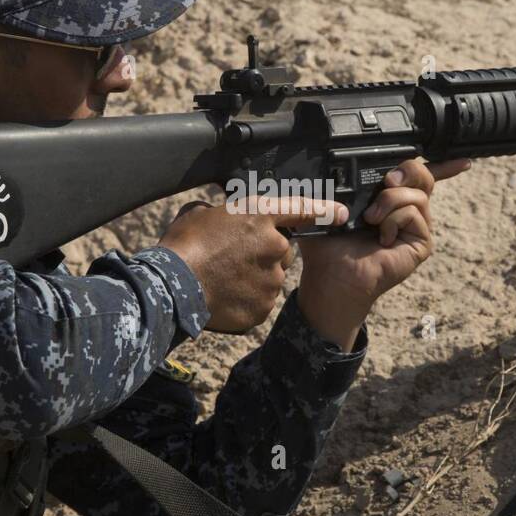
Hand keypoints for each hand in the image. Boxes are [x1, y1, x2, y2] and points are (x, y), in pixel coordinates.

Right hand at [159, 195, 347, 332]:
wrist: (173, 288)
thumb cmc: (182, 246)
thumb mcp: (198, 212)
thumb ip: (220, 211)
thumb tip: (217, 215)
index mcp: (259, 215)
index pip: (303, 209)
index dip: (325, 209)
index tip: (342, 214)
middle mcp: (274, 246)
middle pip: (281, 250)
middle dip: (263, 253)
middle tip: (232, 258)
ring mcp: (272, 279)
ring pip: (271, 277)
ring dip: (253, 277)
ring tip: (223, 279)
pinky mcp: (264, 306)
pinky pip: (260, 301)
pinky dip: (246, 300)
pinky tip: (224, 296)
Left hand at [296, 158, 470, 348]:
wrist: (333, 273)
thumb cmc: (330, 242)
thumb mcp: (333, 203)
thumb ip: (343, 181)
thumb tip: (346, 167)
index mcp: (390, 199)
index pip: (420, 177)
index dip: (443, 166)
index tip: (463, 161)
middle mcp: (408, 211)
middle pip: (424, 175)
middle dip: (408, 170)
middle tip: (387, 182)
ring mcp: (417, 227)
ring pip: (418, 194)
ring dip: (390, 200)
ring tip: (370, 219)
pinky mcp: (422, 242)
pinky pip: (414, 213)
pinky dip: (393, 219)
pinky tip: (382, 236)